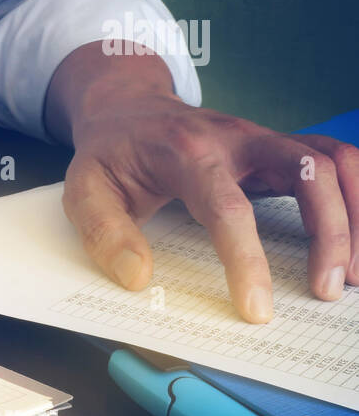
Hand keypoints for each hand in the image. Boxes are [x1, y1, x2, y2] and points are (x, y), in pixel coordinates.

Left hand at [48, 45, 357, 322]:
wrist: (125, 107)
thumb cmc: (109, 152)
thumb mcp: (83, 188)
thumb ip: (104, 232)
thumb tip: (138, 278)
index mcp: (187, 152)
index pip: (228, 208)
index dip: (247, 260)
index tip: (257, 309)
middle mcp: (237, 139)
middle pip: (309, 171)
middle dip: (330, 233)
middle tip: (328, 291)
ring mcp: (264, 140)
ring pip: (334, 162)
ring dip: (356, 215)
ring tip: (354, 275)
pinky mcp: (279, 150)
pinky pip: (334, 164)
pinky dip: (356, 198)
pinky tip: (354, 241)